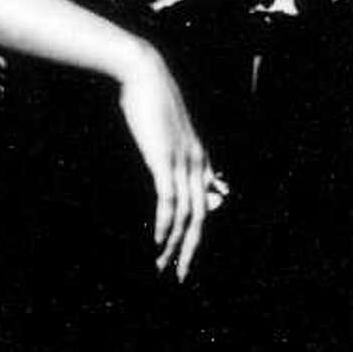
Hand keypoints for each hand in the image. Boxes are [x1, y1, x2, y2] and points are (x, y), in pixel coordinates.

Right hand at [114, 42, 213, 280]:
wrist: (145, 75)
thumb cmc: (152, 102)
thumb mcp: (169, 133)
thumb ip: (174, 155)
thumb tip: (171, 171)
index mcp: (201, 160)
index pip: (207, 206)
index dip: (197, 235)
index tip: (183, 256)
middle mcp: (198, 164)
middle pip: (202, 218)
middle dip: (190, 251)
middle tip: (179, 277)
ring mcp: (184, 162)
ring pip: (187, 215)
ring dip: (174, 245)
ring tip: (162, 266)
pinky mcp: (165, 159)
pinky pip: (169, 200)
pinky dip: (165, 224)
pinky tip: (158, 241)